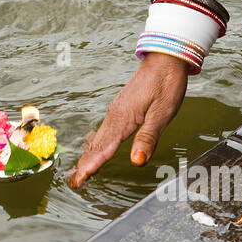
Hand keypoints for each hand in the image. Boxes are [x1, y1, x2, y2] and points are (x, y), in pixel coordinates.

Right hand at [69, 54, 187, 186]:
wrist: (165, 59)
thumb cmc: (166, 85)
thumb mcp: (162, 114)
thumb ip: (148, 138)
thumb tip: (137, 162)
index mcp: (123, 119)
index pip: (104, 149)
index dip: (91, 167)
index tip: (79, 181)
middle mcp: (115, 115)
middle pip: (97, 145)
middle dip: (85, 164)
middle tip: (74, 181)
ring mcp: (117, 111)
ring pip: (99, 138)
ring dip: (89, 155)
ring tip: (81, 169)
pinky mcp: (121, 108)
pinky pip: (104, 130)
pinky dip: (97, 143)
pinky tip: (96, 147)